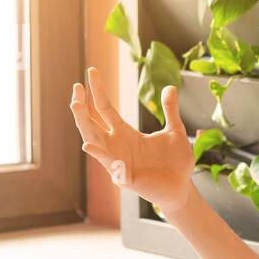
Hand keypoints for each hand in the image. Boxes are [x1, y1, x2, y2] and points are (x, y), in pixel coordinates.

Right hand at [71, 67, 196, 213]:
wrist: (183, 188)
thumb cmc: (176, 163)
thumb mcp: (175, 131)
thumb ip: (170, 110)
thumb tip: (170, 86)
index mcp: (125, 133)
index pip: (105, 109)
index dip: (97, 91)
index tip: (91, 71)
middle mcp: (117, 146)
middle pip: (92, 123)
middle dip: (82, 106)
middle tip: (76, 87)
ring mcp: (119, 162)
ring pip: (93, 142)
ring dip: (84, 125)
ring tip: (75, 106)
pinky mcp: (126, 178)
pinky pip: (110, 166)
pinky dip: (100, 155)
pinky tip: (89, 146)